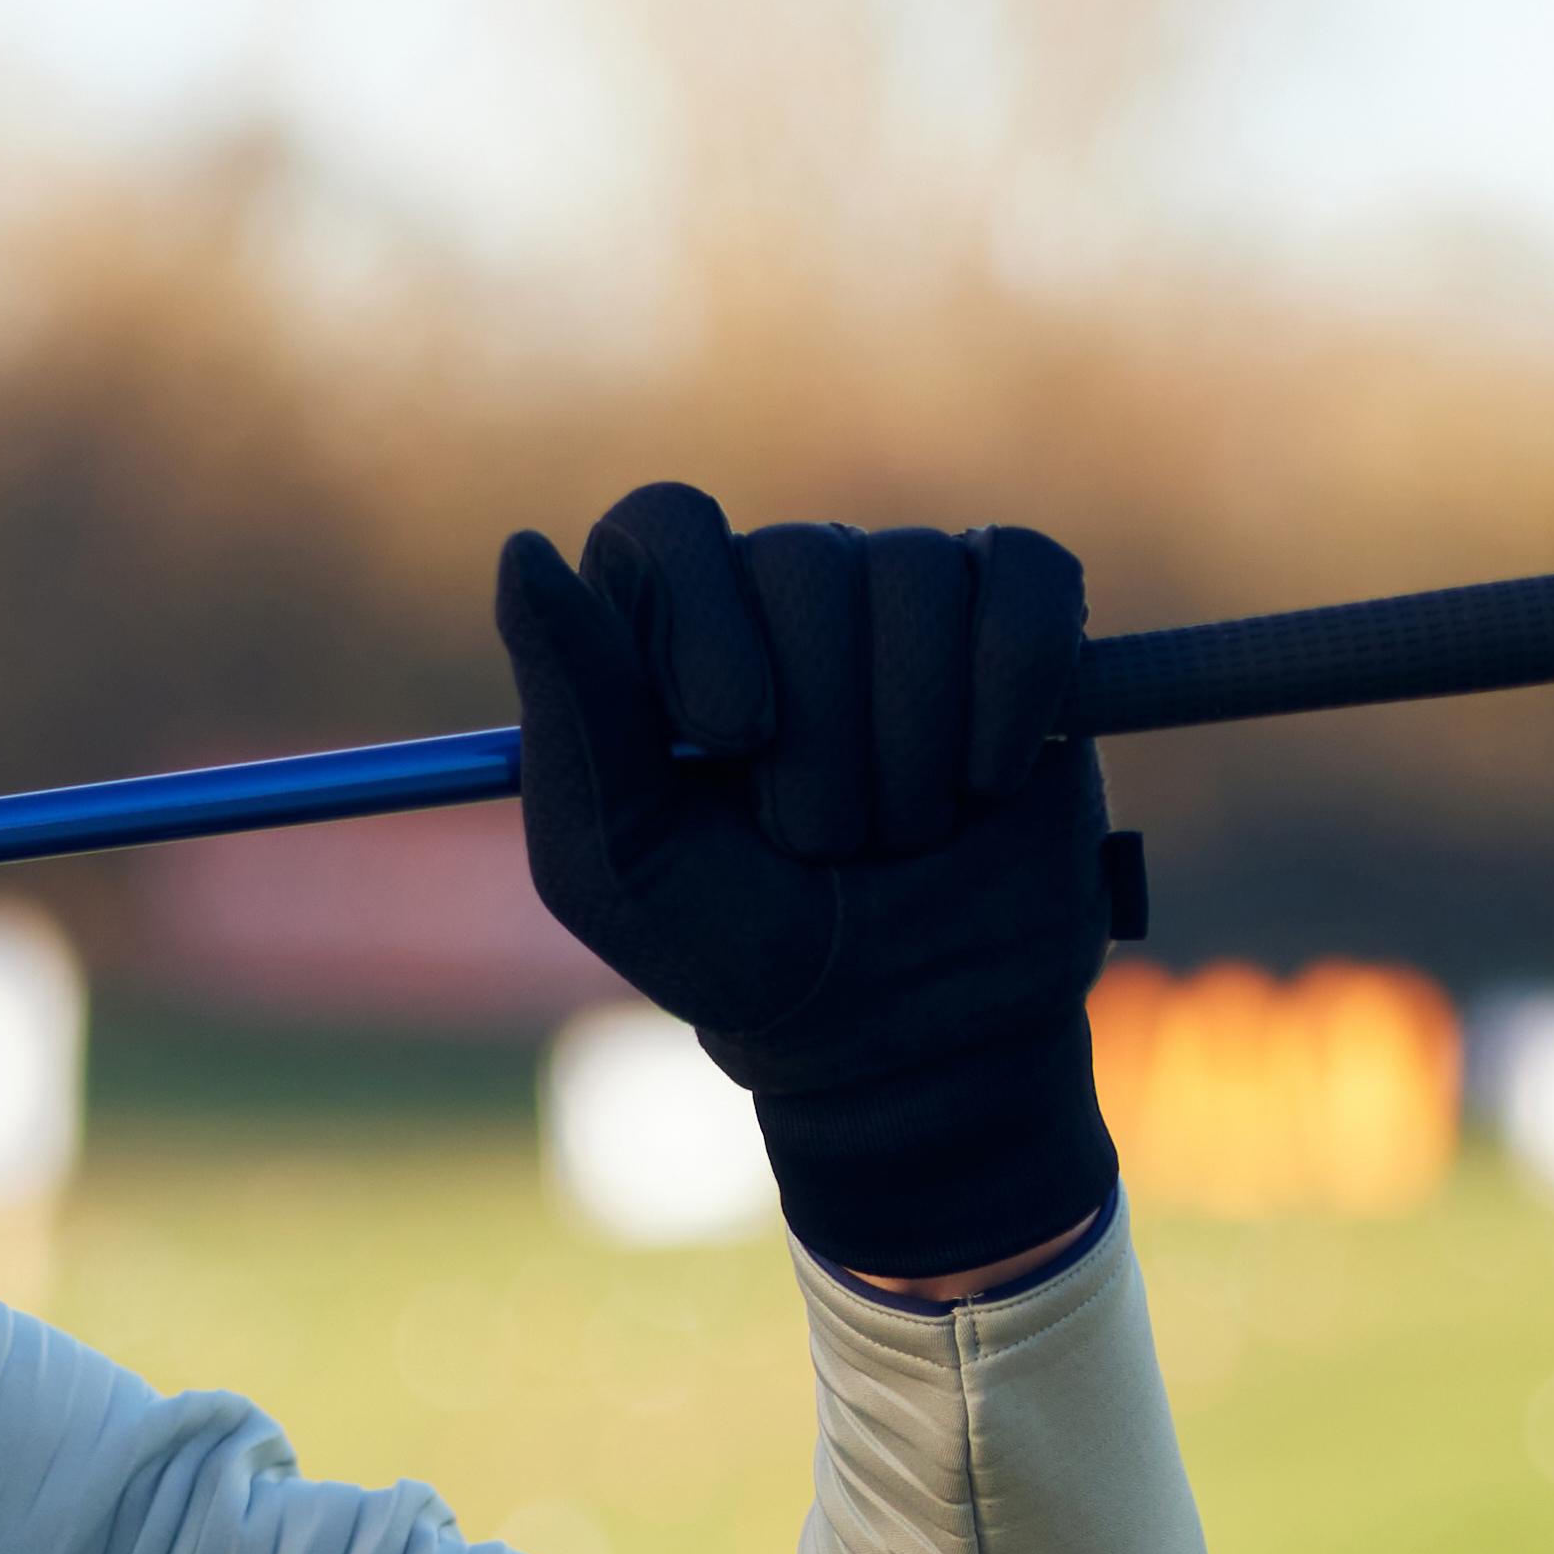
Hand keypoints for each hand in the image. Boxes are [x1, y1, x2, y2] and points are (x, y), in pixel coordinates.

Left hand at [495, 487, 1122, 1281]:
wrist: (899, 1029)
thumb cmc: (734, 946)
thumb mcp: (617, 865)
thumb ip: (570, 714)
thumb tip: (524, 550)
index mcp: (664, 628)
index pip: (666, 525)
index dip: (701, 620)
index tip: (729, 737)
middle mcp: (781, 584)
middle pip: (803, 556)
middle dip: (817, 741)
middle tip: (815, 841)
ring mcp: (906, 591)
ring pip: (917, 578)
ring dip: (910, 751)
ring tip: (896, 832)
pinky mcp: (1022, 619)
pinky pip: (1029, 588)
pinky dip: (1012, 699)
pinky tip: (988, 782)